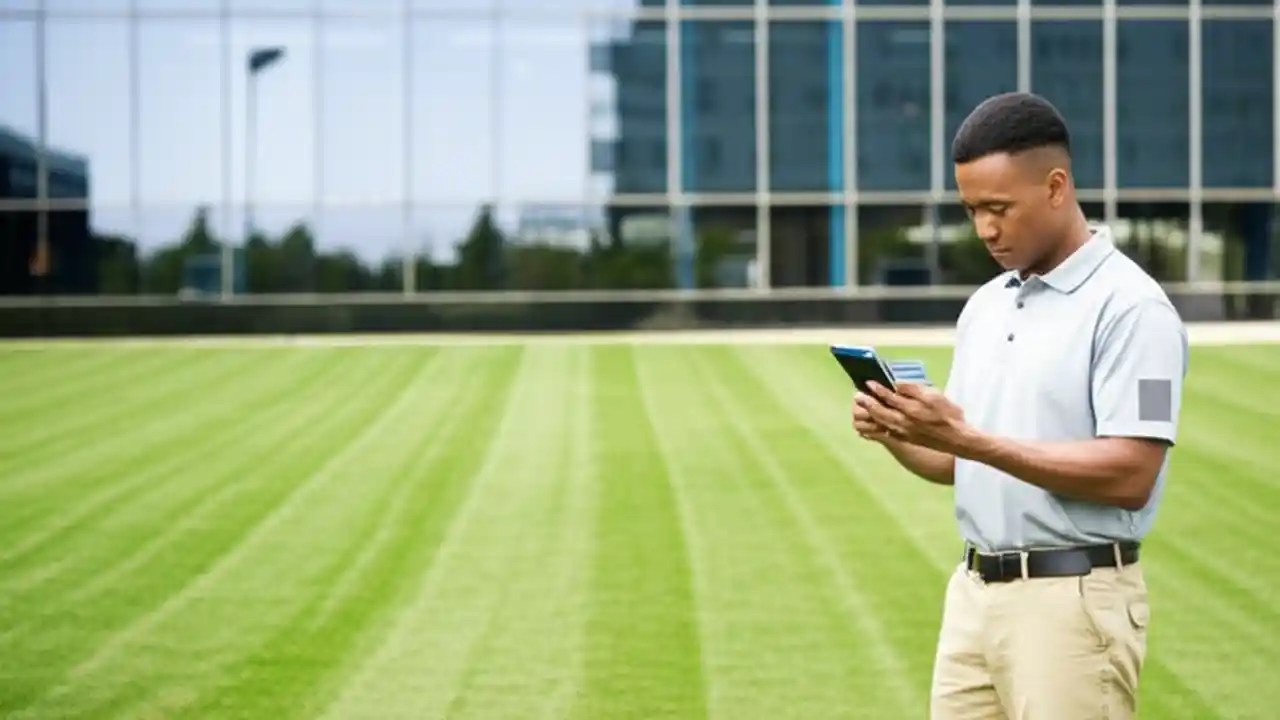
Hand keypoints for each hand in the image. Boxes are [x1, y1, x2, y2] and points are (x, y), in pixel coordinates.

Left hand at [856, 381, 973, 455]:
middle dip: (867, 402)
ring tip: (857, 410)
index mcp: (910, 408)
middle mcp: (903, 421)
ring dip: (867, 416)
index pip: (888, 396)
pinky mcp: (904, 439)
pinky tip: (865, 430)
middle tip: (857, 396)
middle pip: (879, 411)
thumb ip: (914, 389)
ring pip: (879, 423)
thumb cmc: (948, 414)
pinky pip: (883, 435)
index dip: (877, 388)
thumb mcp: (934, 396)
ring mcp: (902, 432)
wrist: (956, 438)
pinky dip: (872, 431)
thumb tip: (896, 384)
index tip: (868, 382)